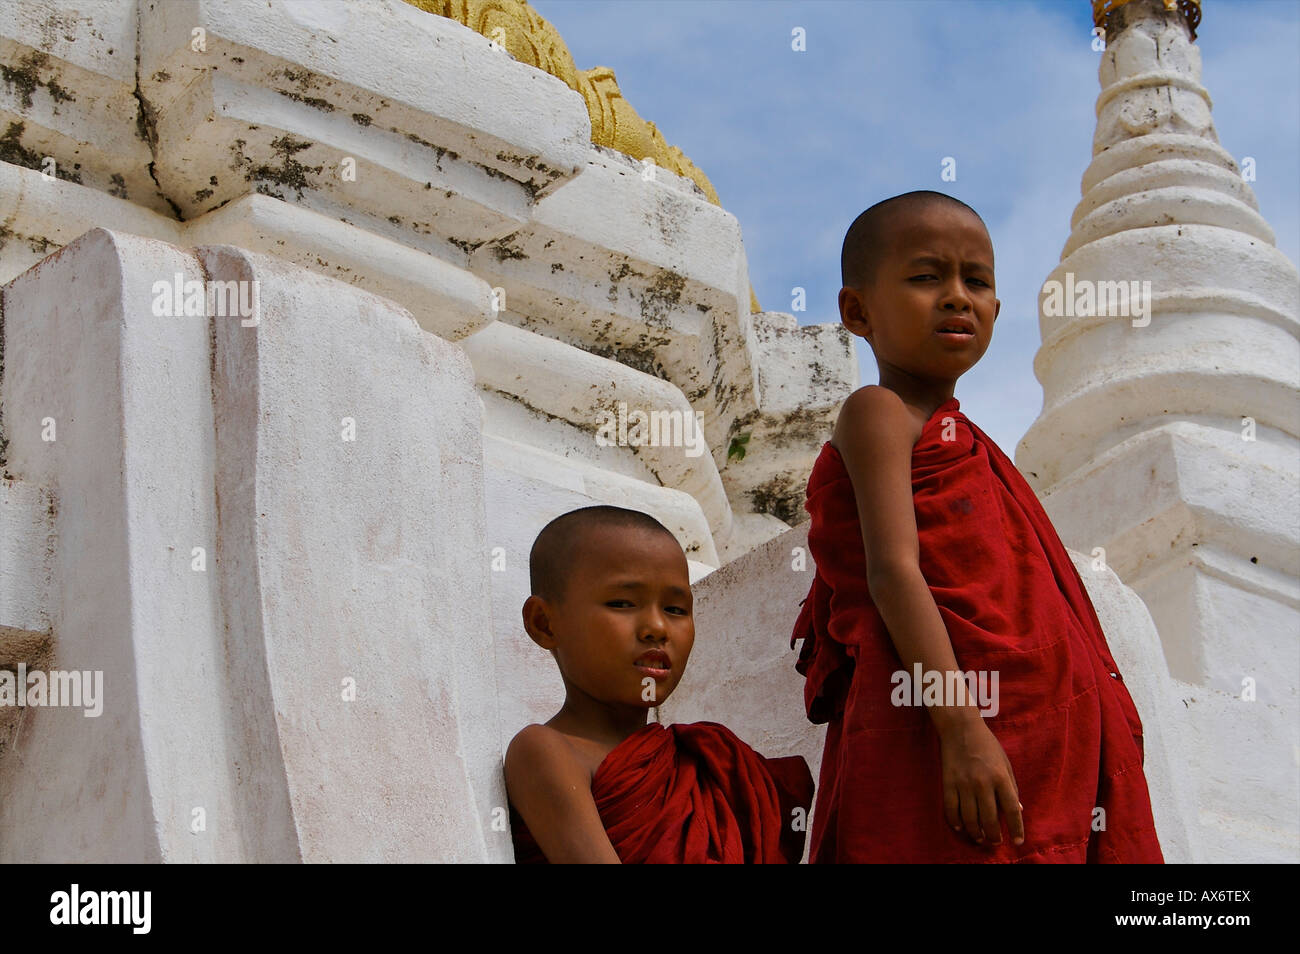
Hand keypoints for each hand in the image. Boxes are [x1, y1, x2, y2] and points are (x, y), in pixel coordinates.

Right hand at [938, 717, 1024, 846]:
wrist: (961, 729)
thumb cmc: (987, 745)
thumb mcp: (1006, 763)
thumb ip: (1012, 787)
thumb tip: (1018, 811)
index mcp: (1000, 777)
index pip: (1011, 810)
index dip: (1016, 829)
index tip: (1017, 841)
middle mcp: (982, 783)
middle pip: (989, 819)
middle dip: (994, 836)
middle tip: (995, 842)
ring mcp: (963, 784)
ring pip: (969, 818)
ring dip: (976, 833)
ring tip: (980, 838)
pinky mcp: (948, 783)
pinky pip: (951, 809)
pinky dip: (955, 822)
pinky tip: (960, 827)